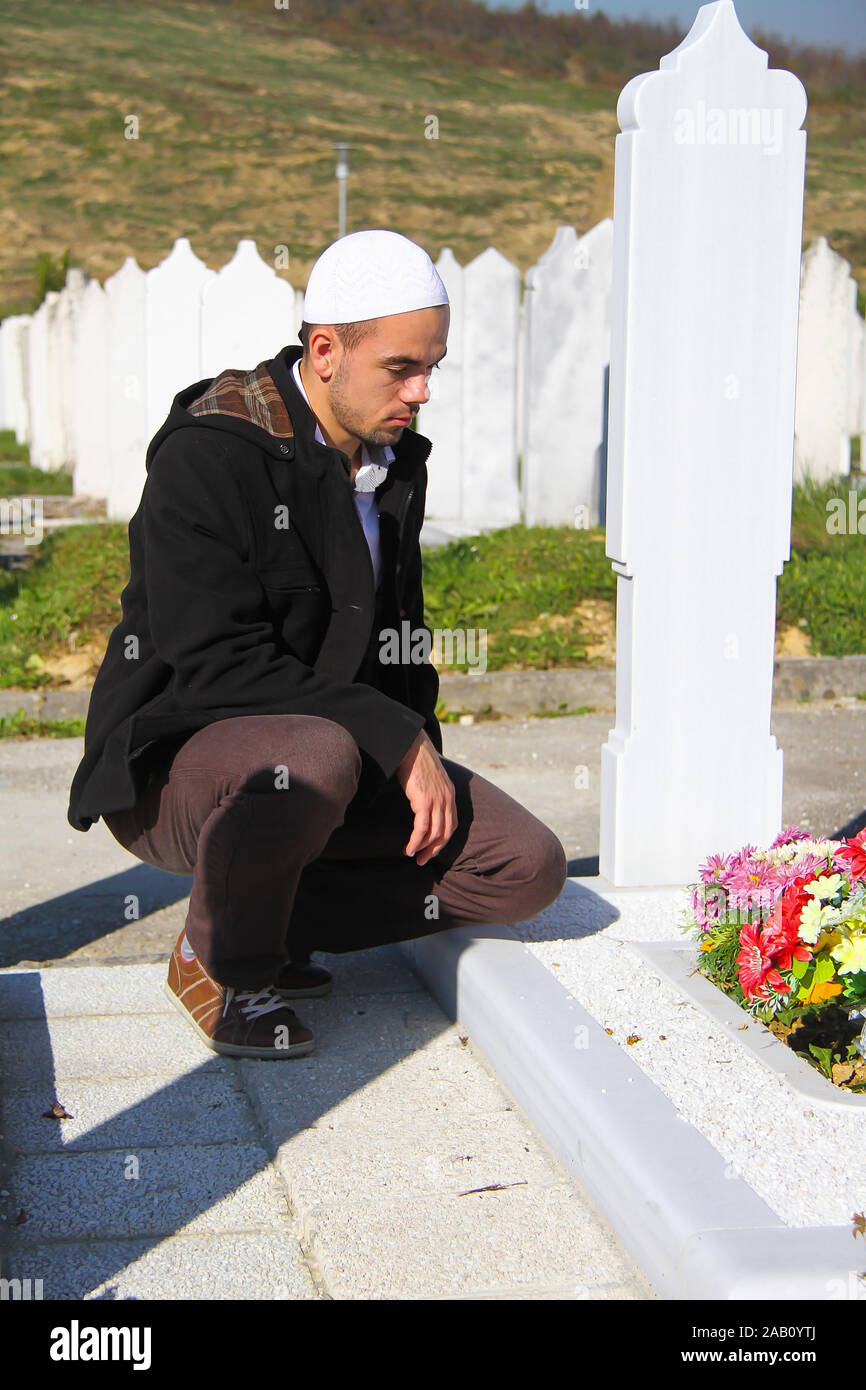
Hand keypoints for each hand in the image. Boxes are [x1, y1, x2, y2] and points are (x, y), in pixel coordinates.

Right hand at [395, 730, 456, 865]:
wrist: (411, 745)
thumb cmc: (415, 760)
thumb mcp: (429, 778)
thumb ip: (431, 791)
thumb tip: (421, 802)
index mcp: (450, 794)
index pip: (452, 824)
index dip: (442, 840)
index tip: (431, 849)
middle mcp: (447, 798)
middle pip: (446, 833)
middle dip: (434, 849)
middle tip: (423, 860)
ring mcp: (437, 800)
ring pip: (434, 833)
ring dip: (423, 848)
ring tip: (412, 855)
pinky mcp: (424, 800)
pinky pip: (422, 828)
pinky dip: (416, 841)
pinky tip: (409, 848)